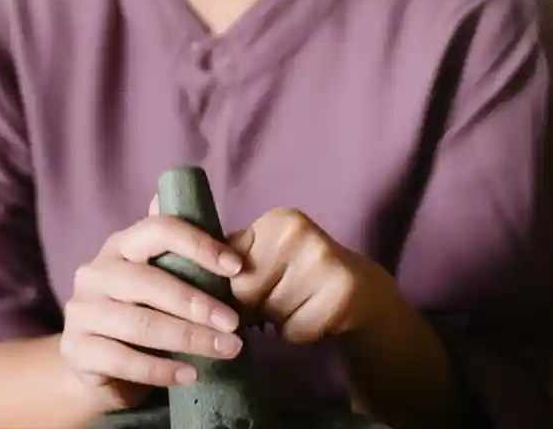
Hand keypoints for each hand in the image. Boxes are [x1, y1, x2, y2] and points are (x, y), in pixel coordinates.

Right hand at [59, 199, 247, 411]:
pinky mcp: (77, 351)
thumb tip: (238, 245)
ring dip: (189, 338)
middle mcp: (95, 273)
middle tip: (233, 323)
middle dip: (197, 303)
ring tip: (224, 350)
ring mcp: (81, 312)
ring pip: (140, 324)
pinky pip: (124, 361)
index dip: (197, 245)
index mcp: (120, 246)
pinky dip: (162, 370)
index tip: (236, 267)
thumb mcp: (161, 283)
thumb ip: (186, 262)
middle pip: (148, 282)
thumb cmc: (140, 314)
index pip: (157, 230)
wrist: (95, 365)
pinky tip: (191, 375)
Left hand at [229, 208, 390, 344]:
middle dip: (254, 306)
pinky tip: (313, 316)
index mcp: (276, 220)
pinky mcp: (341, 293)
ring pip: (270, 314)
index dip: (235, 286)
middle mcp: (298, 232)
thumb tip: (192, 275)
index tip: (252, 287)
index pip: (227, 268)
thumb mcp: (267, 253)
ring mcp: (322, 260)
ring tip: (297, 305)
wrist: (361, 289)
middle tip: (276, 299)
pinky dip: (297, 333)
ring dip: (277, 321)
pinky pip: (294, 330)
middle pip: (245, 293)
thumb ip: (232, 258)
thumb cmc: (299, 273)